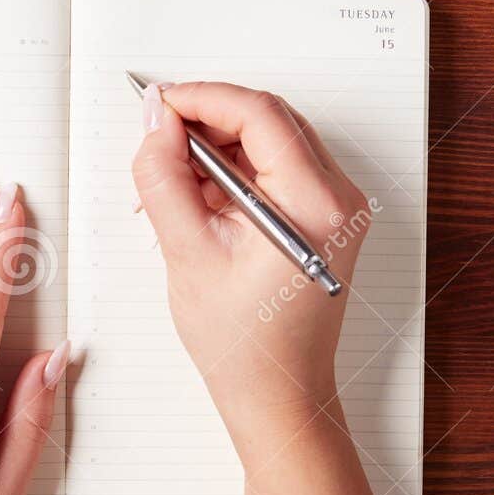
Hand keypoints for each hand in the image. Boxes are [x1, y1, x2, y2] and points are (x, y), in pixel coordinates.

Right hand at [132, 83, 422, 494]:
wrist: (279, 396)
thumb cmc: (244, 345)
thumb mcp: (187, 253)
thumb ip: (164, 177)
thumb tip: (154, 121)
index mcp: (316, 205)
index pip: (259, 114)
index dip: (202, 98)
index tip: (157, 105)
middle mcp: (339, 198)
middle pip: (269, 120)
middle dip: (208, 118)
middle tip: (156, 134)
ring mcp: (337, 207)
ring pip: (271, 140)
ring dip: (218, 144)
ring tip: (172, 179)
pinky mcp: (324, 217)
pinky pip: (277, 167)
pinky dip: (235, 169)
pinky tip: (199, 196)